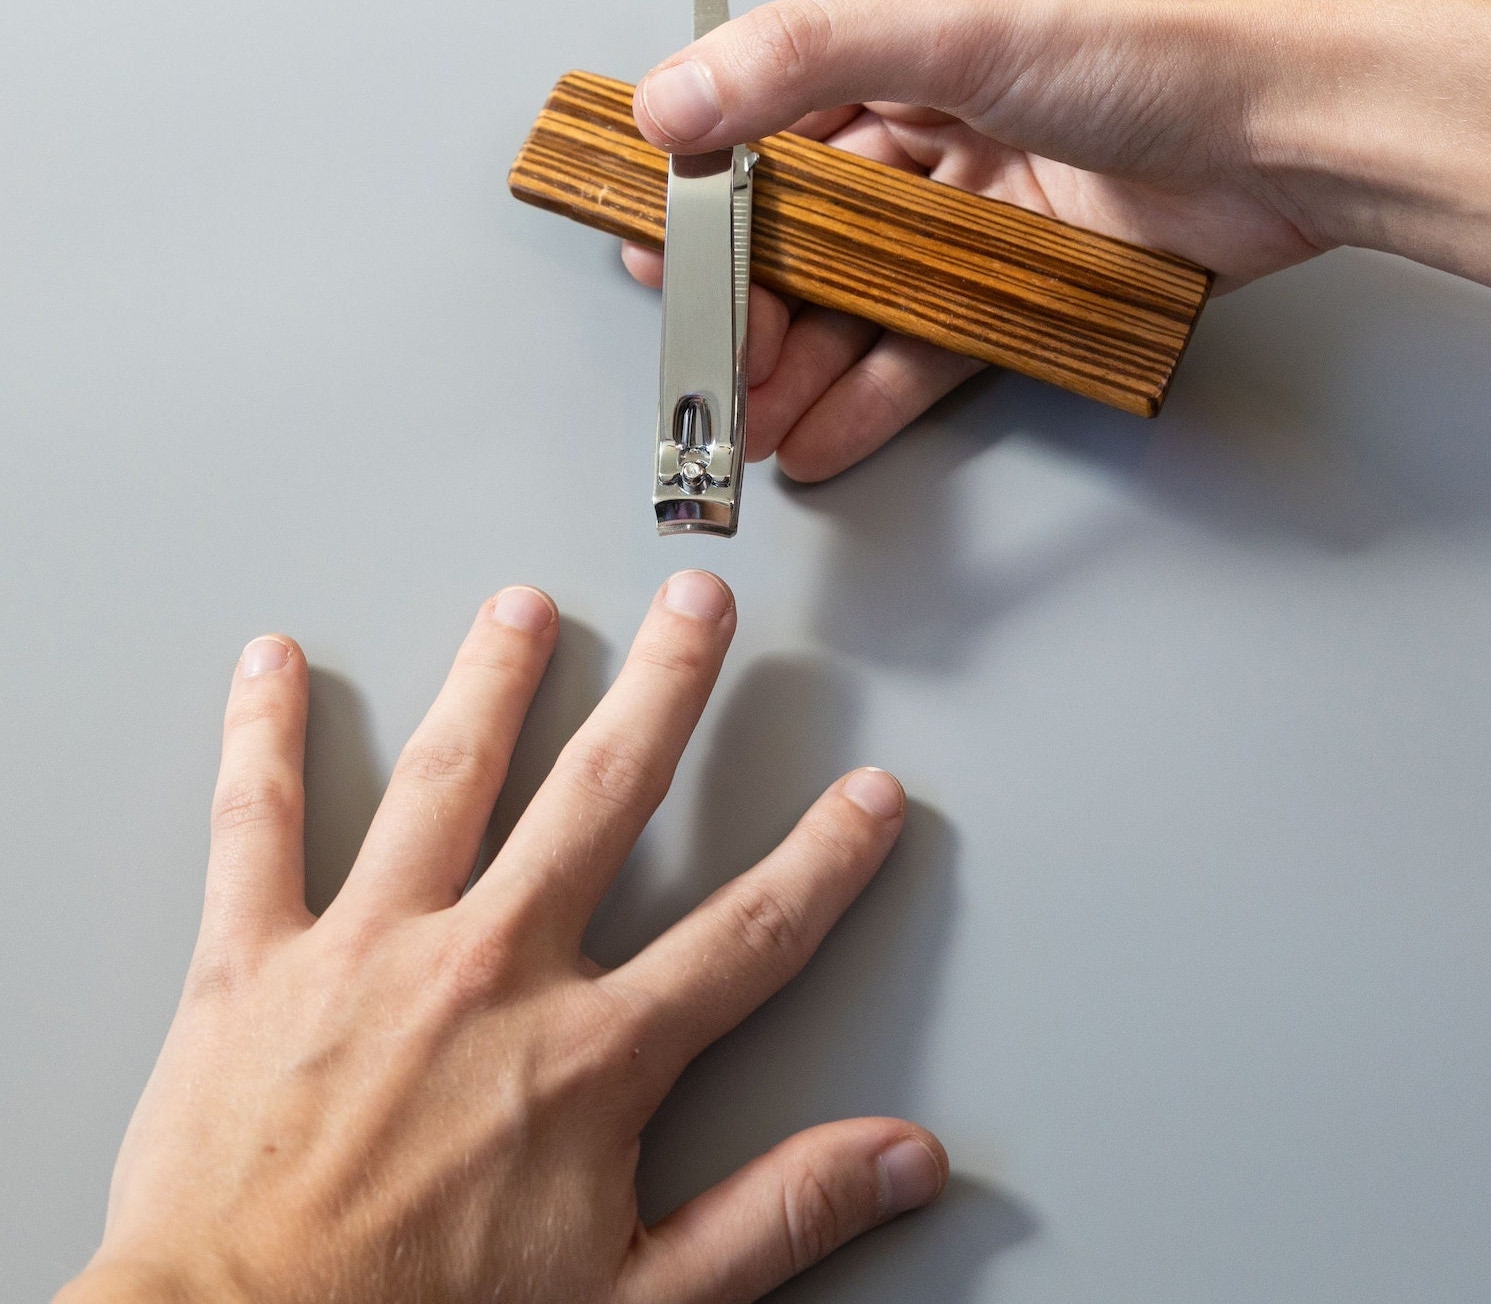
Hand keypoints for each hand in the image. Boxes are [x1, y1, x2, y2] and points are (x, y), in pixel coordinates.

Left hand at [59, 574, 944, 1303]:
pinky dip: (261, 736)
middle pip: (604, 795)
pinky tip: (272, 665)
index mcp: (590, 1053)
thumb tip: (901, 1164)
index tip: (868, 796)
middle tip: (696, 606)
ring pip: (449, 776)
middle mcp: (492, 970)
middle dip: (665, 688)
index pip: (750, 931)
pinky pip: (257, 823)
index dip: (825, 858)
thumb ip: (778, 1218)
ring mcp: (372, 949)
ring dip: (495, 678)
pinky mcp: (255, 960)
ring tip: (525, 606)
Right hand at [626, 0, 1490, 479]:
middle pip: (802, 236)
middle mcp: (922, 130)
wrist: (1291, 130)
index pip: (762, 131)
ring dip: (798, 371)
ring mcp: (966, 216)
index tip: (657, 266)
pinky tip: (823, 436)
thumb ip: (800, 59)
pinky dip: (870, 397)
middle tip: (712, 377)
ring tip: (752, 431)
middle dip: (749, 314)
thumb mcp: (953, 27)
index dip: (702, 204)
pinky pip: (919, 350)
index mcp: (892, 48)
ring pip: (853, 306)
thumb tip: (673, 100)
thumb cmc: (1148, 47)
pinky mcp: (1011, 287)